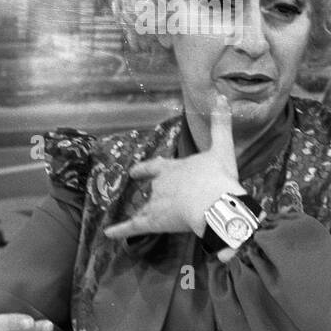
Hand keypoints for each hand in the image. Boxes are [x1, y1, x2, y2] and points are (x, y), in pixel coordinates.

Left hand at [104, 94, 242, 240]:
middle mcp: (161, 184)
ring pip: (142, 208)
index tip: (135, 170)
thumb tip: (221, 97)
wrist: (215, 202)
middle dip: (147, 188)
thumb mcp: (222, 147)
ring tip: (125, 215)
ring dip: (136, 211)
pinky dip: (120, 230)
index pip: (156, 166)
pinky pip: (133, 227)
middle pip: (152, 187)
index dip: (146, 169)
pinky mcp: (153, 222)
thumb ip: (221, 123)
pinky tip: (107, 234)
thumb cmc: (218, 176)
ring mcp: (155, 203)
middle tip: (135, 185)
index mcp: (174, 168)